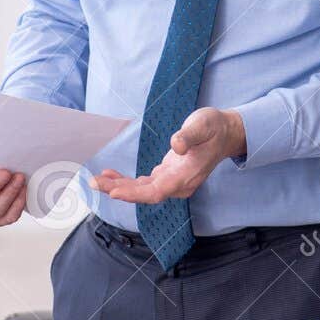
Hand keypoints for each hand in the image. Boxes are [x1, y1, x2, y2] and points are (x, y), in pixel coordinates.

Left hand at [92, 107, 244, 204]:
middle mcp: (178, 184)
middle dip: (118, 190)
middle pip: (144, 194)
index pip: (156, 192)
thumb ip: (188, 136)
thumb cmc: (214, 128)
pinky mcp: (167, 176)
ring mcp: (173, 182)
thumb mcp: (203, 125)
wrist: (226, 134)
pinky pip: (144, 184)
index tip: (113, 192)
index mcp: (185, 176)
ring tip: (96, 179)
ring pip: (142, 191)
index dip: (134, 194)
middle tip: (93, 182)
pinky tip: (111, 175)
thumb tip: (175, 146)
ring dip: (118, 186)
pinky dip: (126, 182)